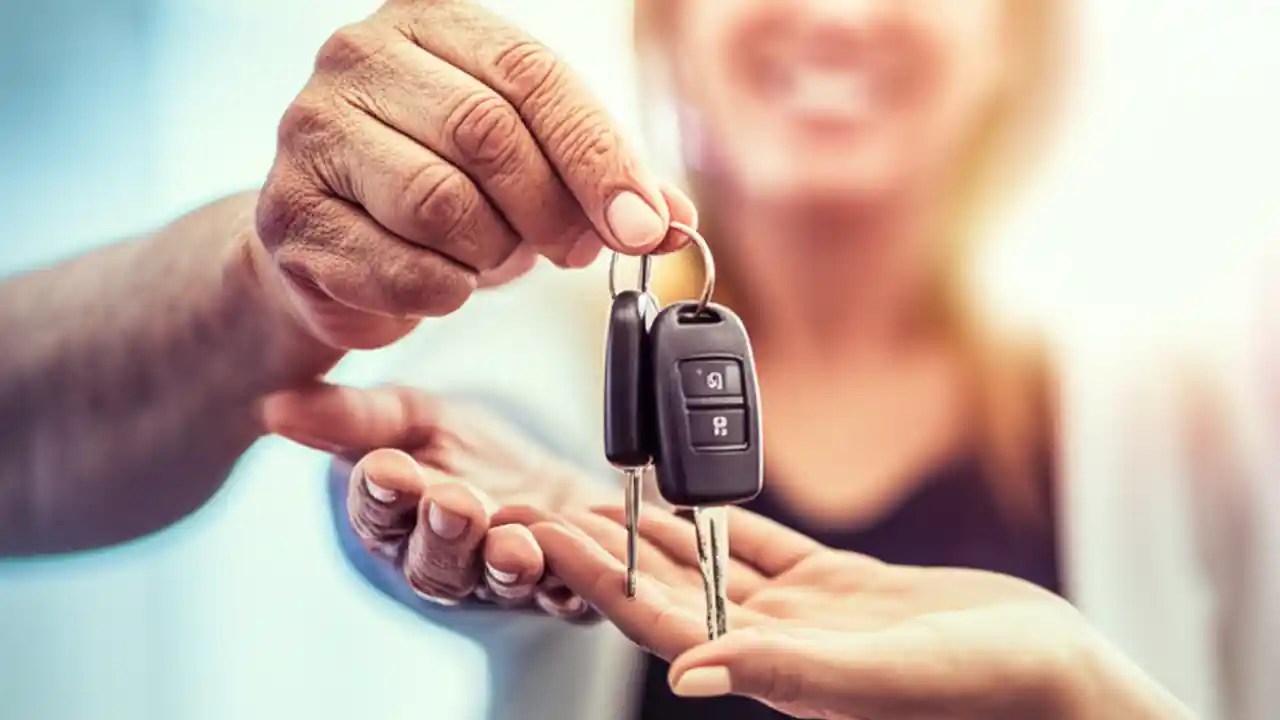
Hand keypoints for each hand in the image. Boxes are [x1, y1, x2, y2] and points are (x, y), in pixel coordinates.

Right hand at [251, 0, 694, 349]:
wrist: (335, 248)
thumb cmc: (446, 195)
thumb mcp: (535, 172)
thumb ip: (605, 186)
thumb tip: (675, 224)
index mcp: (433, 22)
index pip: (534, 75)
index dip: (600, 157)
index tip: (647, 226)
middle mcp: (360, 55)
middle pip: (488, 133)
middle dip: (551, 210)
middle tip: (572, 253)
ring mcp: (311, 129)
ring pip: (442, 202)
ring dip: (491, 252)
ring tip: (490, 257)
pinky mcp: (287, 212)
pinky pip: (399, 267)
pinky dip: (444, 293)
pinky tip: (444, 283)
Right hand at [263, 382, 604, 616]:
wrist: (541, 480)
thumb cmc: (462, 453)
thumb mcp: (412, 417)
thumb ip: (355, 417)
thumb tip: (275, 407)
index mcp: (396, 520)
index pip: (378, 514)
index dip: (380, 495)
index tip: (386, 469)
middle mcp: (444, 560)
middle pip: (435, 561)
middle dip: (445, 533)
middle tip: (453, 502)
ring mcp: (502, 579)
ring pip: (498, 581)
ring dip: (506, 563)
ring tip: (514, 542)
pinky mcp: (561, 586)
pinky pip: (565, 592)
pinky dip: (569, 579)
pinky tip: (574, 557)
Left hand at [520, 507, 1193, 719]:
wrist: (1053, 679)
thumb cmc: (982, 691)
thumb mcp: (880, 675)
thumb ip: (786, 668)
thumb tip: (688, 670)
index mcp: (771, 671)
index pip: (658, 619)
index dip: (598, 576)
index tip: (544, 532)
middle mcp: (777, 645)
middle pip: (669, 589)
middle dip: (608, 549)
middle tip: (550, 502)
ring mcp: (810, 616)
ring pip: (712, 565)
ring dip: (656, 532)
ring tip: (607, 492)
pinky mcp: (845, 587)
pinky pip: (770, 546)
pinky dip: (729, 520)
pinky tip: (696, 496)